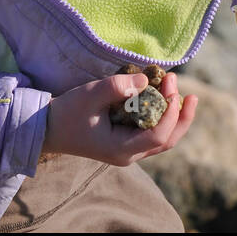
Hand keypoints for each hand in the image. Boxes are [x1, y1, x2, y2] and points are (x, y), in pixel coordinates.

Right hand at [41, 71, 196, 166]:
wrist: (47, 129)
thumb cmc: (67, 113)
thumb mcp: (90, 95)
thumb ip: (117, 87)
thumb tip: (146, 81)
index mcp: (122, 149)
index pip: (159, 136)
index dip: (171, 112)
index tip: (172, 86)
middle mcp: (129, 154)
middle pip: (167, 141)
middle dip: (181, 116)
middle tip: (189, 93)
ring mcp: (127, 150)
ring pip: (162, 139)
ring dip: (174, 117)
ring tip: (183, 94)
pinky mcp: (124, 141)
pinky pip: (151, 132)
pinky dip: (161, 117)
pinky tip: (163, 99)